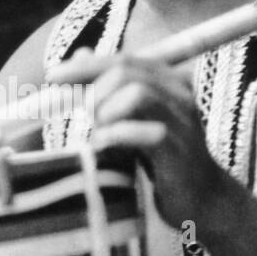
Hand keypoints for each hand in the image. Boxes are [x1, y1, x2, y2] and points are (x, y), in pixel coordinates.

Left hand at [47, 48, 225, 227]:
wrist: (203, 200)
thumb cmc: (162, 159)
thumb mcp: (132, 120)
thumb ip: (109, 89)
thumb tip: (80, 55)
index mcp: (168, 81)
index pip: (122, 59)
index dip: (84, 66)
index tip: (52, 77)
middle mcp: (179, 93)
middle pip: (126, 71)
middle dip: (94, 91)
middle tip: (85, 119)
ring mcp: (182, 120)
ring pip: (137, 93)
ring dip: (106, 112)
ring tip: (99, 134)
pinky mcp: (180, 149)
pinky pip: (145, 132)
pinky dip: (115, 136)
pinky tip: (105, 147)